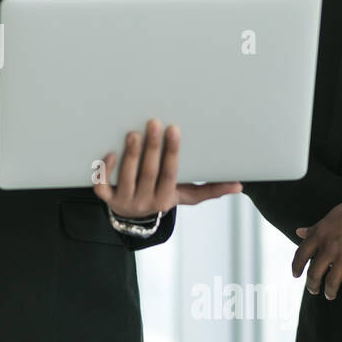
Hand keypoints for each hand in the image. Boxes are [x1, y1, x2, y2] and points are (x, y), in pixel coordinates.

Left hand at [93, 120, 241, 217]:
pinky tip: (110, 153)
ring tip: (133, 133)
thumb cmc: (163, 196)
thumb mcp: (185, 195)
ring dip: (130, 155)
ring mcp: (124, 200)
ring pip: (126, 178)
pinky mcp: (107, 198)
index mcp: (165, 198)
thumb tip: (239, 185)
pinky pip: (102, 187)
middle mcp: (145, 201)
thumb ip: (209, 189)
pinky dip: (105, 171)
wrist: (133, 219)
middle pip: (149, 173)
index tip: (174, 129)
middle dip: (152, 147)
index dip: (172, 152)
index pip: (170, 174)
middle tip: (153, 122)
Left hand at [293, 195, 341, 298]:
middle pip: (314, 274)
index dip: (296, 267)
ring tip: (330, 295)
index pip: (300, 255)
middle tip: (314, 290)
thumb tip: (299, 232)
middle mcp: (328, 248)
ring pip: (331, 283)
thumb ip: (315, 228)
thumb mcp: (331, 217)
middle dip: (312, 285)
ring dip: (330, 292)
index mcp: (319, 235)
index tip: (296, 275)